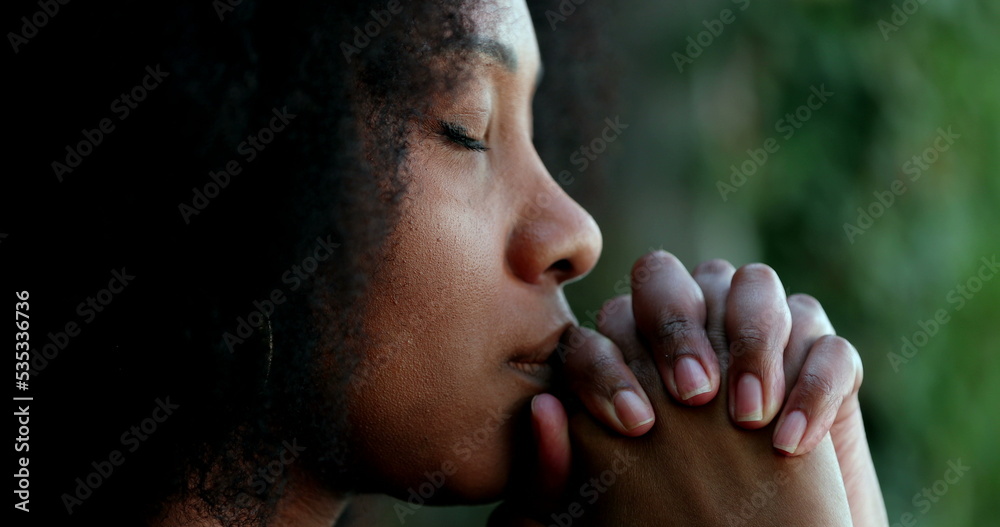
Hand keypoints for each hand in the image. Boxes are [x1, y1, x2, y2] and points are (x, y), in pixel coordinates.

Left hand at [495, 251, 886, 525]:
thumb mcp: (594, 513)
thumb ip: (559, 469)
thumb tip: (542, 412)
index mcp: (629, 352)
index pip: (606, 324)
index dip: (615, 364)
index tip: (634, 425)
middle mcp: (691, 328)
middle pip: (667, 278)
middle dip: (676, 326)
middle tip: (692, 394)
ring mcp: (760, 337)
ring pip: (752, 285)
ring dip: (750, 340)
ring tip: (746, 417)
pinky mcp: (824, 366)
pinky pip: (827, 347)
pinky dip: (813, 386)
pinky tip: (792, 443)